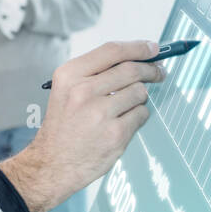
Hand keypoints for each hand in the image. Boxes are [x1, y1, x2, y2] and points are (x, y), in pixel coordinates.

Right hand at [0, 40, 165, 211]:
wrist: (52, 164)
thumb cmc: (63, 126)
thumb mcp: (66, 90)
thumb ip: (95, 73)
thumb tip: (135, 59)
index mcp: (69, 75)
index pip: (112, 51)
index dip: (138, 47)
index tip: (153, 48)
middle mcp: (83, 91)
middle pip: (131, 69)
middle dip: (151, 69)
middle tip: (158, 72)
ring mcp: (100, 113)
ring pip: (139, 92)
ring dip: (140, 97)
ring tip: (126, 106)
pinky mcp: (115, 134)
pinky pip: (141, 114)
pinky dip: (138, 116)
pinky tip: (123, 123)